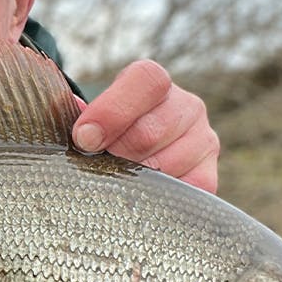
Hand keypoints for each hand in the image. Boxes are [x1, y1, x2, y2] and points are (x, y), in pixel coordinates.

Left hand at [72, 60, 219, 193]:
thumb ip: (79, 115)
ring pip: (165, 166)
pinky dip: (156, 200)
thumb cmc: (105, 132)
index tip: (84, 138)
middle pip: (150, 132)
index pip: (146, 81)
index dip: (112, 110)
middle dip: (115, 155)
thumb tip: (74, 124)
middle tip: (95, 169)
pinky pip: (184, 193)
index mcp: (154, 83)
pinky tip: (136, 199)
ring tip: (113, 185)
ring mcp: (203, 141)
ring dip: (132, 181)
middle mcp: (186, 106)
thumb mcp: (90, 115)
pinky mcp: (208, 176)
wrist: (135, 155)